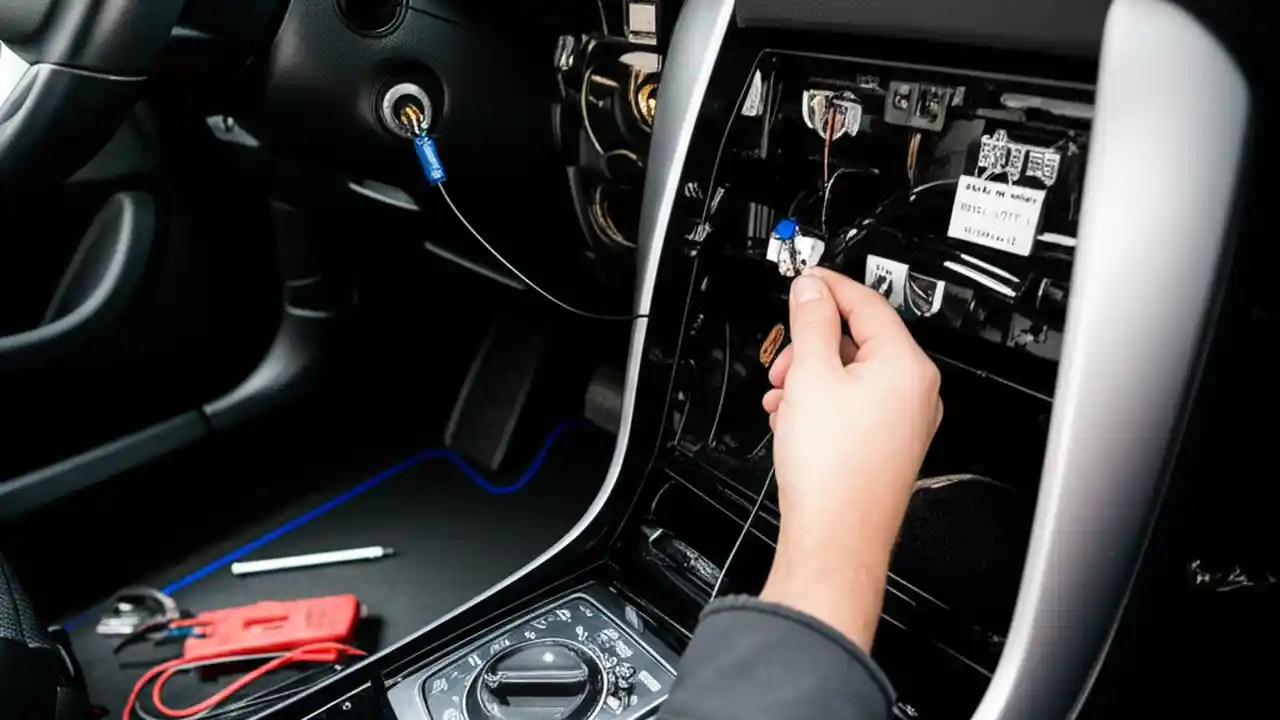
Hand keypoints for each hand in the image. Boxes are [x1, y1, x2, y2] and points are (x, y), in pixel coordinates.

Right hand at [759, 267, 941, 650]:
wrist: (835, 537)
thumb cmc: (832, 469)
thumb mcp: (811, 376)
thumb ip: (811, 322)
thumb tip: (811, 290)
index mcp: (906, 365)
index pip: (868, 303)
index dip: (828, 286)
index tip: (803, 279)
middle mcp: (916, 391)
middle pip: (859, 340)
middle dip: (812, 345)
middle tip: (783, 357)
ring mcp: (905, 421)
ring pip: (852, 375)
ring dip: (811, 377)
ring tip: (782, 397)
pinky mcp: (888, 445)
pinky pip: (854, 405)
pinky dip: (822, 402)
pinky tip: (793, 418)